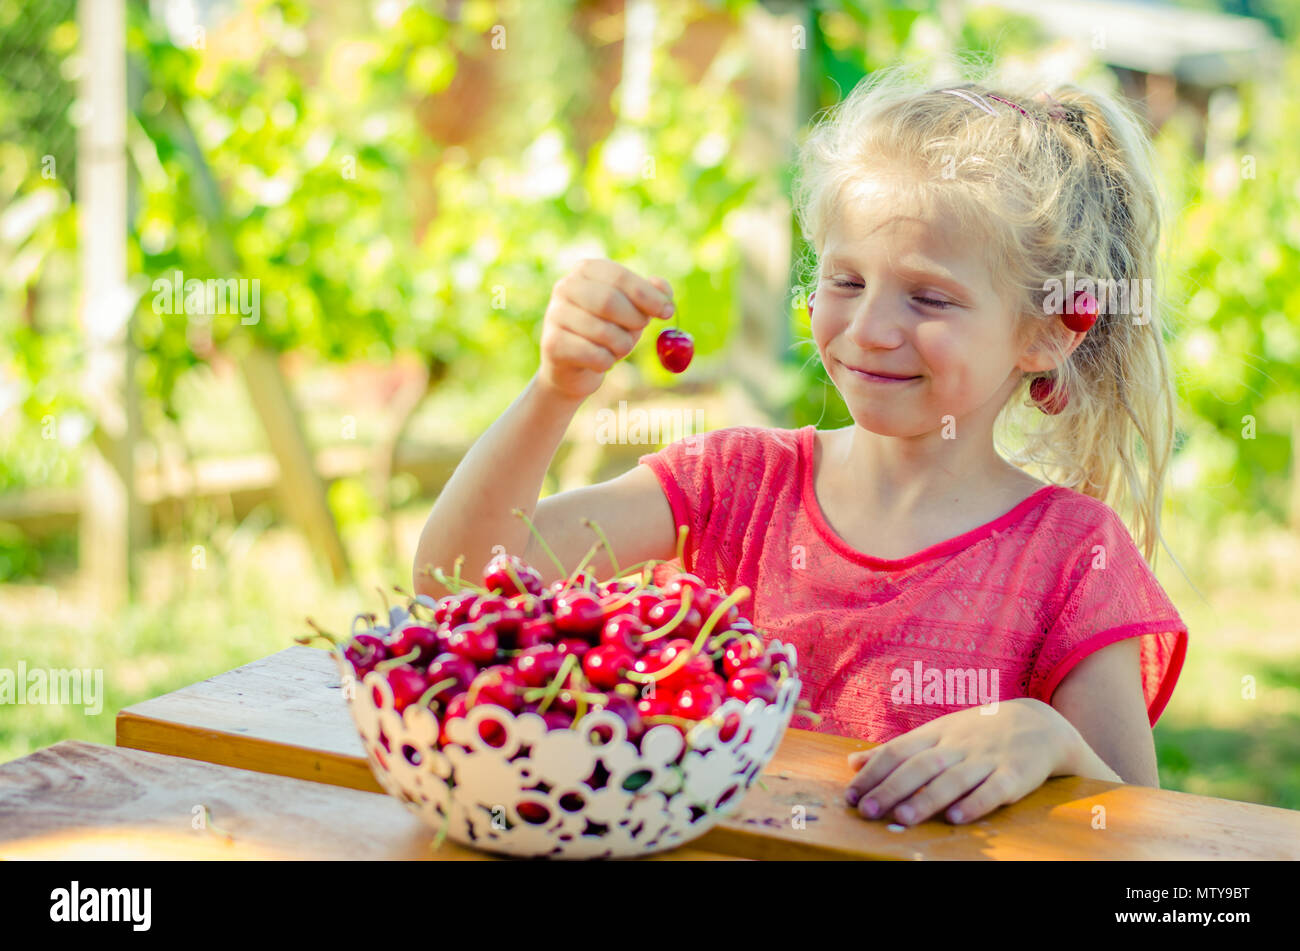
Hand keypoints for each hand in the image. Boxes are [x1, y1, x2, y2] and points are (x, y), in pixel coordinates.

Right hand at [537, 258, 674, 401]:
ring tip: (618, 348)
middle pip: (608, 301)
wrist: (573, 367)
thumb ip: (651, 295)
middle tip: (641, 329)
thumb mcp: (633, 310)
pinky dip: (607, 362)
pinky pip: (594, 355)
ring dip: (622, 345)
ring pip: (603, 332)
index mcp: (586, 270)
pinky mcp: (552, 343)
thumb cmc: (607, 331)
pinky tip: (601, 361)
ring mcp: (555, 314)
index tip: (667, 312)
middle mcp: (565, 287)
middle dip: (634, 319)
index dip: (648, 295)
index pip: (619, 277)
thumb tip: (662, 288)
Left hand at [844, 698, 1074, 825]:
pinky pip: (994, 789)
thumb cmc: (977, 733)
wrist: (1039, 723)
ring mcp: (986, 758)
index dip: (873, 773)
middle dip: (891, 788)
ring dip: (927, 798)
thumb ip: (895, 752)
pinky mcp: (1015, 773)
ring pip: (953, 778)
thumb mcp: (935, 735)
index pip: (897, 751)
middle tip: (867, 810)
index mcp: (934, 735)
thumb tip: (851, 763)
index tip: (851, 795)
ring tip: (903, 817)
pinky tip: (956, 818)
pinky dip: (975, 803)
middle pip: (920, 766)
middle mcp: (957, 745)